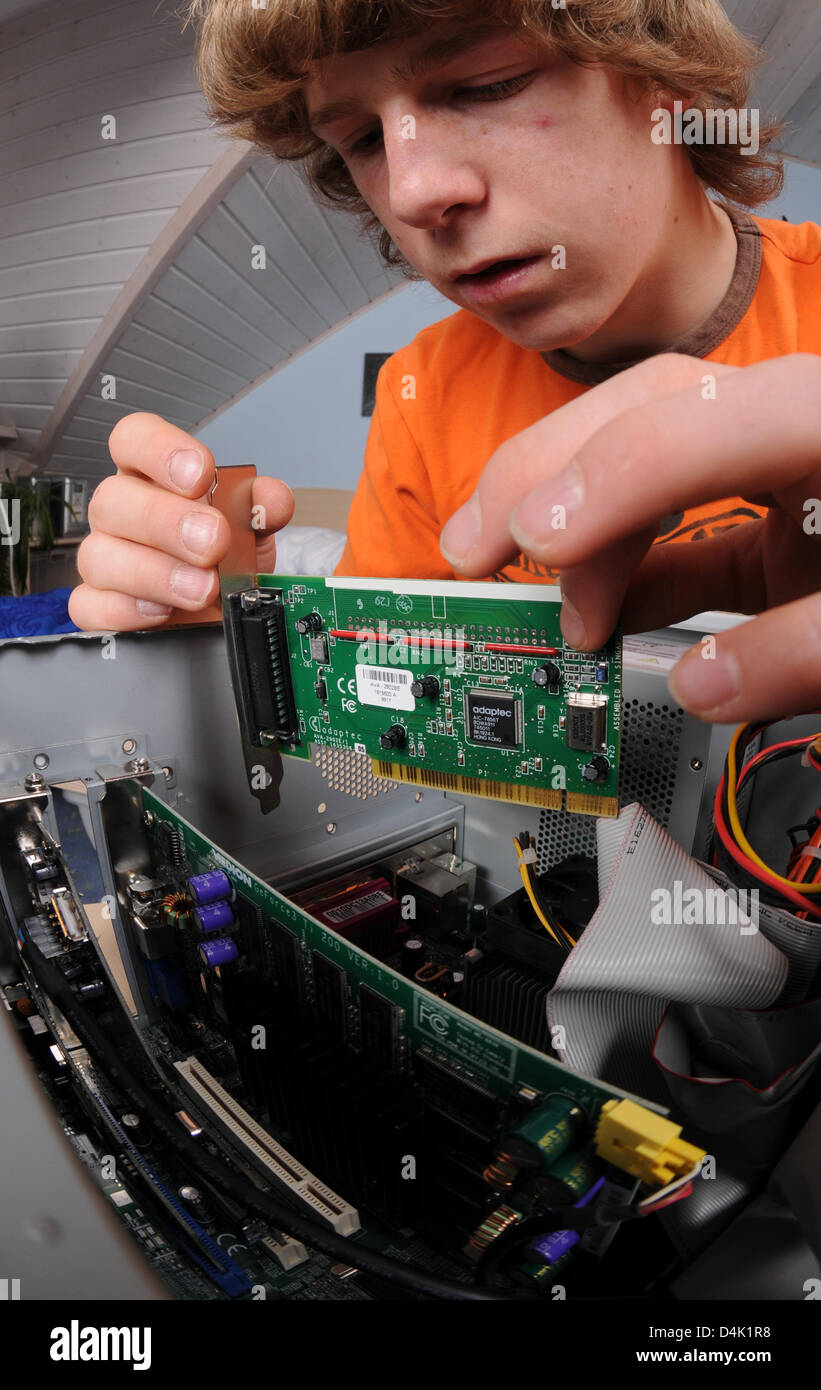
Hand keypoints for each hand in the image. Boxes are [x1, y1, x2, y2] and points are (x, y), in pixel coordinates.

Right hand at [68, 414, 293, 630]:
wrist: (222, 614)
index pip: (133, 439)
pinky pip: (92, 605)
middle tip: (213, 542)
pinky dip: (129, 609)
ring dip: (155, 573)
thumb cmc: (225, 561)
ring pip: (99, 555)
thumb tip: (271, 500)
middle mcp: (120, 515)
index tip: (201, 474)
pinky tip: (164, 611)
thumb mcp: (252, 531)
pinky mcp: (98, 607)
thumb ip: (262, 509)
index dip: (160, 450)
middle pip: (112, 499)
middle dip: (166, 521)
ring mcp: (103, 560)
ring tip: (203, 588)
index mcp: (152, 479)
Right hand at [439, 353, 820, 723]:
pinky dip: (635, 569)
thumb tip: (701, 686)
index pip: (693, 421)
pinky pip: (694, 529)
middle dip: (544, 471)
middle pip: (646, 409)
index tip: (531, 540)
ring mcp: (785, 467)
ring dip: (581, 530)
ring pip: (654, 460)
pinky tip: (600, 611)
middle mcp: (792, 425)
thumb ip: (800, 652)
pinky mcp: (783, 518)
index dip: (603, 478)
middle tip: (475, 542)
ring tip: (544, 602)